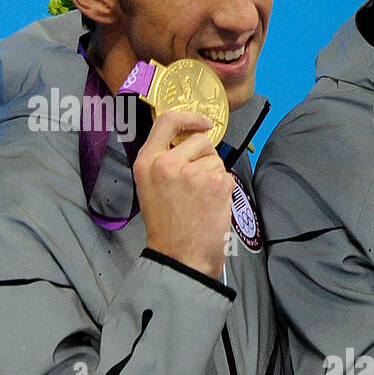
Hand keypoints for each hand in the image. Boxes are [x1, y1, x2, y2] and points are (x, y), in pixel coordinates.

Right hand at [134, 110, 233, 278]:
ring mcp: (191, 172)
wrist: (179, 257)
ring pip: (216, 159)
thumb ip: (164, 161)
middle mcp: (166, 162)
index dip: (189, 117)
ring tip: (201, 201)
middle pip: (200, 140)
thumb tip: (190, 142)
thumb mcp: (151, 187)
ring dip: (215, 176)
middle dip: (206, 157)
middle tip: (198, 184)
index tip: (202, 123)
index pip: (167, 120)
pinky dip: (224, 190)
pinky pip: (227, 175)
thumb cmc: (167, 227)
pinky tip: (211, 207)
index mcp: (146, 162)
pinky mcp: (214, 183)